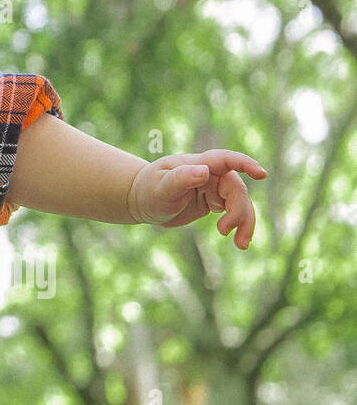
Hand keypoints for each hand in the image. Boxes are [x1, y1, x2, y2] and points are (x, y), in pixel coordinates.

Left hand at [125, 150, 266, 249]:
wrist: (142, 201)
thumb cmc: (148, 190)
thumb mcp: (162, 187)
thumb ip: (182, 178)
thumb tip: (204, 171)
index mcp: (198, 164)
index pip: (225, 159)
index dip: (245, 164)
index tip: (261, 174)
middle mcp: (210, 173)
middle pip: (236, 189)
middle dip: (239, 211)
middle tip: (224, 231)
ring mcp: (213, 188)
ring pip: (240, 203)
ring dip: (245, 223)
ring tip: (240, 245)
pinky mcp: (214, 202)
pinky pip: (234, 211)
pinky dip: (239, 225)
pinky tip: (240, 241)